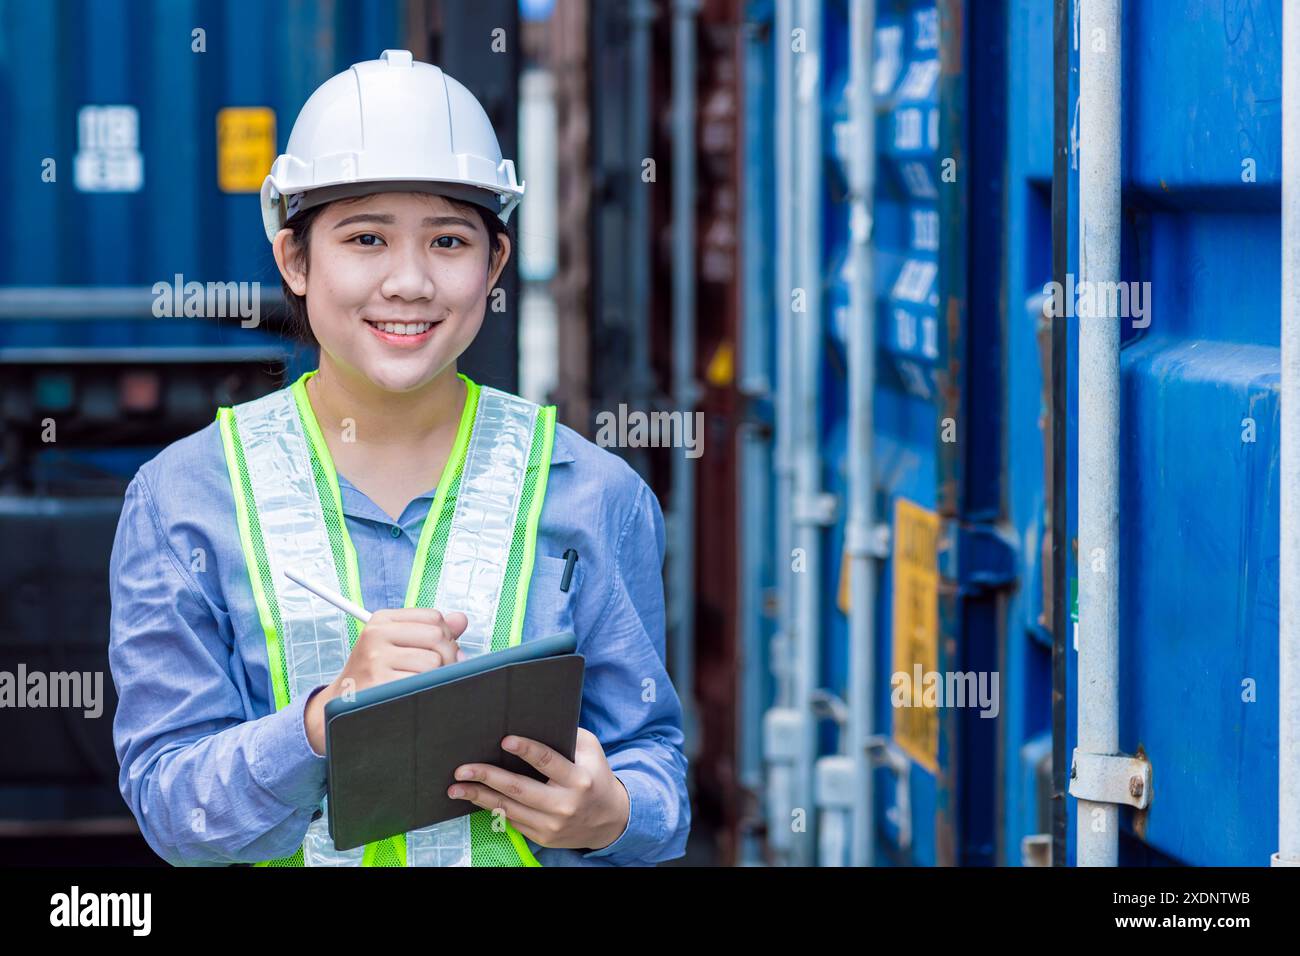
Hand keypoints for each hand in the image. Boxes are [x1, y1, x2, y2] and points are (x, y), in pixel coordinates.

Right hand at [304, 607, 467, 754]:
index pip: (434, 618)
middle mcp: (376, 635)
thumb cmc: (376, 672)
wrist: (343, 705)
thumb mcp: (398, 644)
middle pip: (437, 637)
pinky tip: (413, 694)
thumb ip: (430, 630)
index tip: (439, 651)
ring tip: (421, 684)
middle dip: (448, 656)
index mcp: (382, 620)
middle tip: (439, 672)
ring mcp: (376, 659)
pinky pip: (422, 684)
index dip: (446, 636)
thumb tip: (461, 619)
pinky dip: (425, 691)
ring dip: (436, 677)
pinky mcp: (379, 684)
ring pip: (434, 662)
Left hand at [447, 729, 630, 851]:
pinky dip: (491, 808)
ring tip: (455, 789)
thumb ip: (566, 736)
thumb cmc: (594, 775)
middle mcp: (564, 804)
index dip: (526, 749)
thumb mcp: (590, 750)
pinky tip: (474, 798)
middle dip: (487, 777)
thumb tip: (532, 720)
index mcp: (579, 779)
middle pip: (518, 789)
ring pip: (508, 809)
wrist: (609, 820)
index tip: (504, 739)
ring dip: (478, 797)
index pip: (548, 762)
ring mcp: (551, 825)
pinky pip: (511, 820)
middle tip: (462, 769)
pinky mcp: (542, 837)